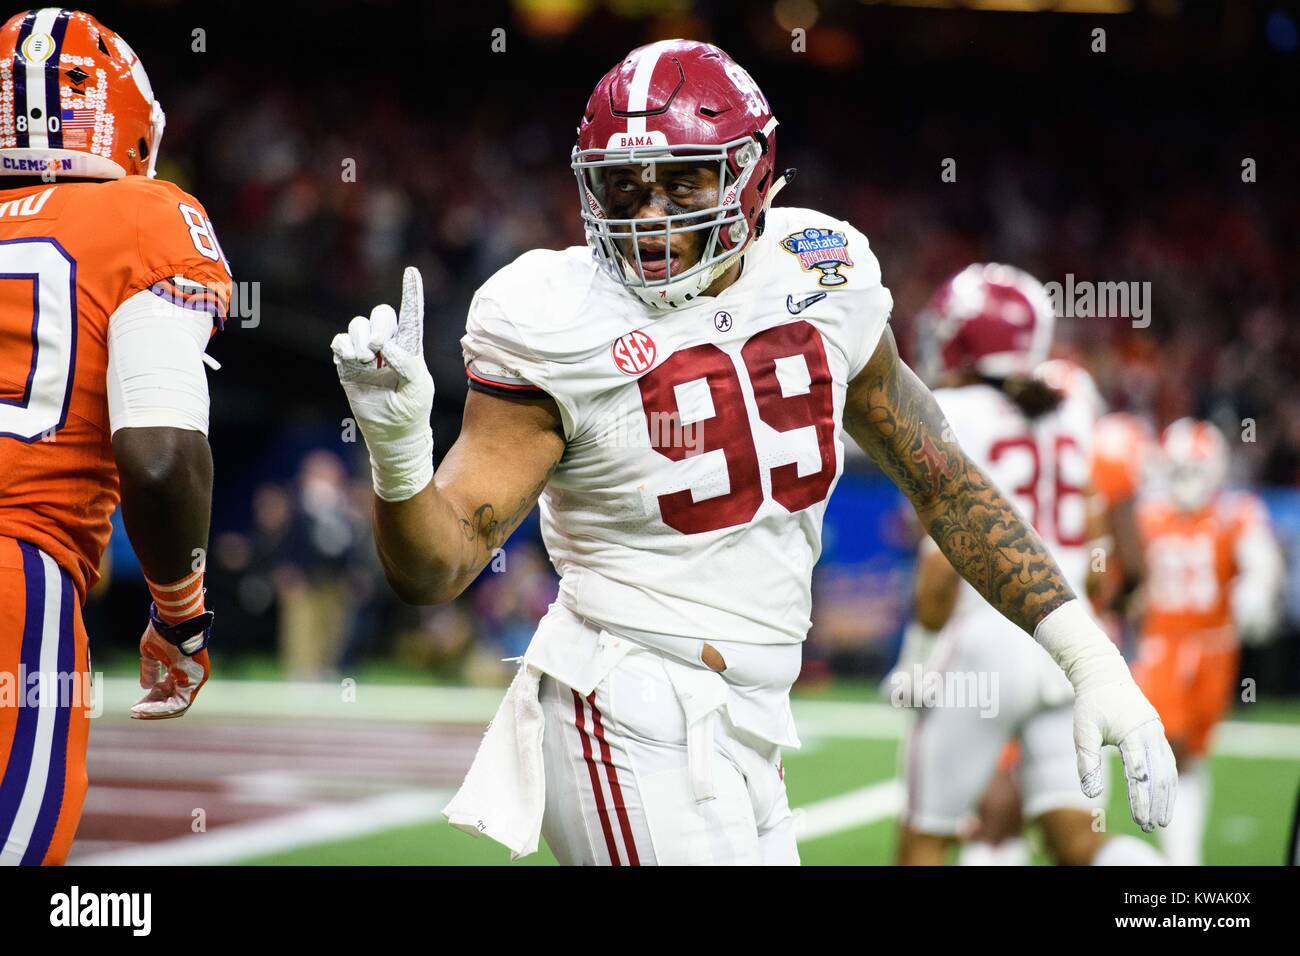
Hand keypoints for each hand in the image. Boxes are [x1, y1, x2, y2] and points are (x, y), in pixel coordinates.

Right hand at [131, 617, 210, 719]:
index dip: (153, 700)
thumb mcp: (152, 653)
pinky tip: (145, 708)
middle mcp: (191, 675)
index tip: (136, 705)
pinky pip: (180, 703)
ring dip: (156, 710)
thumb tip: (146, 686)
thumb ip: (150, 670)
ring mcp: (196, 678)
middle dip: (153, 707)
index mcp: (181, 668)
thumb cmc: (163, 632)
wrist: (176, 619)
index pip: (169, 691)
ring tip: (138, 711)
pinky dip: (162, 708)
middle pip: (173, 700)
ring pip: (177, 705)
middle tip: (135, 711)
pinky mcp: (197, 680)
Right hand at [331, 267, 434, 501]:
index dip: (411, 292)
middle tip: (379, 347)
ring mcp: (365, 354)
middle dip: (379, 325)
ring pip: (357, 325)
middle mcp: (387, 345)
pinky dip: (343, 346)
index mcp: (410, 346)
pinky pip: (339, 343)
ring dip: (361, 338)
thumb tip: (387, 346)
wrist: (392, 434)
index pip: (411, 314)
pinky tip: (352, 358)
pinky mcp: (347, 365)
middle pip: (380, 314)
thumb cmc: (412, 410)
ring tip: (368, 360)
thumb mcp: (419, 387)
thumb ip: (408, 363)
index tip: (411, 271)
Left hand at [1035, 599, 1175, 832]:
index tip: (1139, 819)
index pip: (1139, 772)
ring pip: (1168, 771)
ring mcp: (1157, 733)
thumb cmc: (1090, 705)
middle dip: (1156, 803)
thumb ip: (1087, 762)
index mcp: (1131, 732)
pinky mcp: (1158, 734)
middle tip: (1149, 826)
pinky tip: (1163, 799)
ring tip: (1160, 820)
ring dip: (1166, 797)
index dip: (1141, 798)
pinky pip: (1168, 762)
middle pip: (1159, 775)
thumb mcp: (1083, 732)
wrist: (1104, 676)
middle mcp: (1150, 733)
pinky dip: (1167, 783)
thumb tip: (1090, 794)